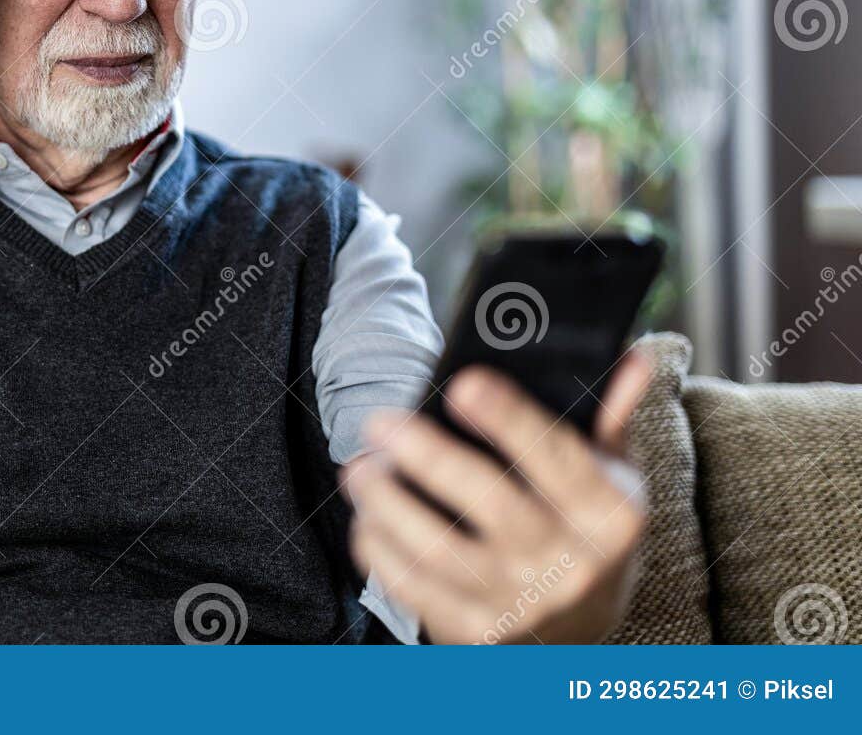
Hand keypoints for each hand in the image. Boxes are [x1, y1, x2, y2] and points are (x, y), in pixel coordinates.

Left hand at [344, 351, 651, 643]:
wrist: (581, 626)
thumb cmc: (585, 529)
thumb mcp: (611, 476)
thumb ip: (609, 415)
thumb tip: (632, 358)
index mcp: (608, 515)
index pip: (558, 458)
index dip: (510, 419)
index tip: (463, 383)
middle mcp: (571, 565)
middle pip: (491, 503)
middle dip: (428, 457)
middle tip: (379, 422)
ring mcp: (523, 604)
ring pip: (441, 551)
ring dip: (389, 503)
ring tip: (360, 468)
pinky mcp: (480, 634)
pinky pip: (417, 590)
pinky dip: (381, 551)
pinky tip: (366, 518)